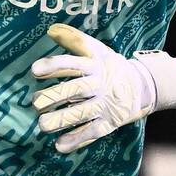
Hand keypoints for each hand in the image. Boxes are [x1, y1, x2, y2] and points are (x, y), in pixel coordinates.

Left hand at [30, 24, 156, 153]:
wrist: (141, 85)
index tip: (34, 71)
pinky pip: (93, 131)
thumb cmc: (109, 66)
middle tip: (35, 103)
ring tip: (43, 125)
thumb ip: (73, 40)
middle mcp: (99, 84)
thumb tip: (50, 29)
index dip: (54, 66)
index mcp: (94, 64)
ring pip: (82, 112)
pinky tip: (60, 146)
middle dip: (54, 97)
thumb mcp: (96, 50)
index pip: (72, 63)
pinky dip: (77, 139)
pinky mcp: (110, 121)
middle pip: (76, 90)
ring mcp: (105, 104)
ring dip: (62, 120)